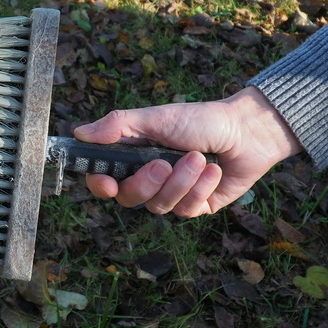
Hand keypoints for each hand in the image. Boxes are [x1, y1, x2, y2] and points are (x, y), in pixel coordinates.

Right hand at [73, 86, 302, 216]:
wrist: (247, 132)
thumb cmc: (200, 119)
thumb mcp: (156, 117)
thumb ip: (118, 126)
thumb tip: (80, 133)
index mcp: (133, 157)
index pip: (104, 180)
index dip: (100, 186)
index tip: (108, 183)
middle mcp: (149, 179)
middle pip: (129, 199)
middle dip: (147, 182)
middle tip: (165, 162)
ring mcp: (172, 195)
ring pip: (160, 206)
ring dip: (181, 181)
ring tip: (199, 158)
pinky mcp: (195, 206)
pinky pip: (186, 210)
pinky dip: (201, 187)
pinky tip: (214, 170)